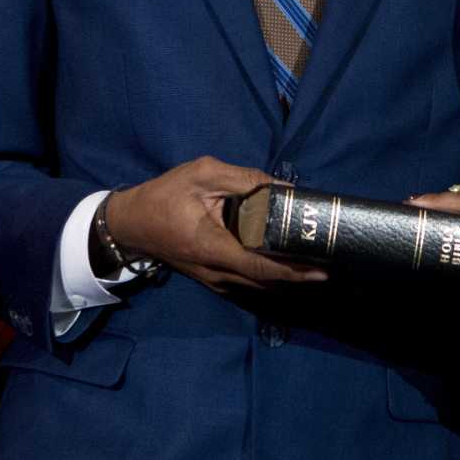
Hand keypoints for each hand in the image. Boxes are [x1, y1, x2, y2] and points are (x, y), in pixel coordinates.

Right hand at [106, 157, 328, 294]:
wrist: (130, 224)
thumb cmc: (163, 196)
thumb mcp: (202, 175)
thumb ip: (245, 180)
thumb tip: (284, 188)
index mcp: (213, 248)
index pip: (261, 266)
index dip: (294, 270)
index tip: (323, 268)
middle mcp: (216, 272)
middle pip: (266, 281)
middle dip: (299, 274)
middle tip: (329, 260)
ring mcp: (214, 279)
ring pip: (258, 284)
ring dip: (287, 276)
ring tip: (316, 261)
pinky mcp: (212, 277)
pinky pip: (247, 280)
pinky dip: (270, 273)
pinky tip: (287, 260)